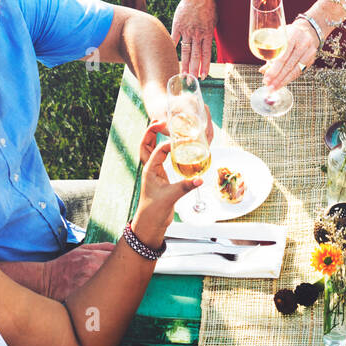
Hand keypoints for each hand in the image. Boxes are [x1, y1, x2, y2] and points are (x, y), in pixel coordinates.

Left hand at [130, 122, 202, 244]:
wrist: (149, 224)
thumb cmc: (154, 211)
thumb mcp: (171, 197)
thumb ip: (185, 186)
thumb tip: (200, 180)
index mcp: (150, 170)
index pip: (158, 149)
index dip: (169, 142)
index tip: (182, 140)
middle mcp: (150, 169)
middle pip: (146, 144)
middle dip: (151, 132)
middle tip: (160, 120)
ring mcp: (153, 172)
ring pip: (150, 150)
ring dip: (154, 138)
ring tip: (163, 127)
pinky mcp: (159, 177)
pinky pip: (159, 158)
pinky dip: (163, 150)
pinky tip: (173, 148)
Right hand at [171, 0, 216, 78]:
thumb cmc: (208, 5)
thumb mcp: (213, 21)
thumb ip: (209, 33)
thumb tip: (207, 43)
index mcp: (207, 34)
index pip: (206, 54)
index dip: (205, 66)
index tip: (203, 76)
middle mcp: (197, 35)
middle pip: (195, 56)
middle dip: (194, 70)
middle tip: (191, 80)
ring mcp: (187, 31)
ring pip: (185, 51)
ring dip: (184, 63)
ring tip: (182, 74)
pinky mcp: (178, 26)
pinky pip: (174, 39)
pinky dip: (172, 48)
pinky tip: (169, 57)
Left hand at [259, 20, 317, 92]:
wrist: (307, 30)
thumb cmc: (289, 34)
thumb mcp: (278, 37)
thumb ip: (271, 53)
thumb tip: (262, 71)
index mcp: (293, 35)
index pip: (283, 55)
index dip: (274, 69)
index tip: (266, 78)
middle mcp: (303, 43)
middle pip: (289, 65)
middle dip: (277, 78)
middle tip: (268, 86)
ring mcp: (310, 51)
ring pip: (295, 70)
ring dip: (283, 81)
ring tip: (274, 88)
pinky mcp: (312, 59)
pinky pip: (300, 71)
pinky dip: (290, 78)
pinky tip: (283, 83)